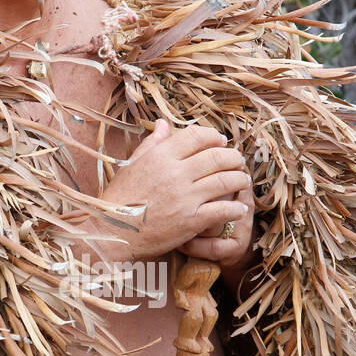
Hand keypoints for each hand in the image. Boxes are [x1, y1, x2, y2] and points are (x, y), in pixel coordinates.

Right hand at [97, 119, 251, 261]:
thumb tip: (163, 124)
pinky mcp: (191, 221)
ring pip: (226, 180)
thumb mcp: (131, 165)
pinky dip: (236, 208)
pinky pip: (223, 209)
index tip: (221, 142)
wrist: (112, 232)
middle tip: (238, 161)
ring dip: (240, 179)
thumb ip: (151, 144)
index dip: (214, 136)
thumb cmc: (119, 199)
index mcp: (161, 156)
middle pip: (218, 156)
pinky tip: (240, 208)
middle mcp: (176, 173)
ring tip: (243, 181)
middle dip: (233, 157)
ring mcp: (185, 197)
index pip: (198, 136)